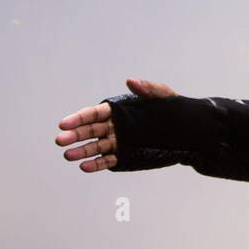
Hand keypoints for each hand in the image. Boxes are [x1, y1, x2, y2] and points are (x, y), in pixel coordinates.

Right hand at [55, 77, 176, 171]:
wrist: (188, 133)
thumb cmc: (174, 110)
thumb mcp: (164, 97)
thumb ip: (148, 89)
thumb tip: (130, 81)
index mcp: (118, 110)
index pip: (93, 114)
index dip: (78, 118)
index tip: (64, 124)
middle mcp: (114, 127)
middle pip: (90, 131)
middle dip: (74, 135)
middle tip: (60, 141)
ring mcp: (118, 142)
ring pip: (96, 147)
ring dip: (82, 151)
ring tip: (68, 156)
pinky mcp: (125, 156)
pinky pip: (108, 161)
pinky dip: (96, 164)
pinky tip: (84, 167)